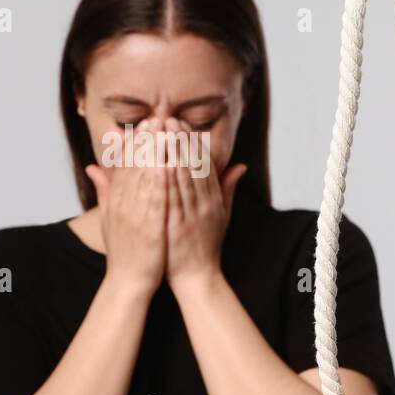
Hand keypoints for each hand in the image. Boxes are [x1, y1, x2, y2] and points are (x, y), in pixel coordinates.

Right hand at [84, 120, 167, 295]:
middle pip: (135, 166)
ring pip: (145, 177)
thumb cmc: (124, 250)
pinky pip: (155, 199)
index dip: (136, 142)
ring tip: (167, 131)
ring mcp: (134, 215)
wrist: (128, 281)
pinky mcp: (147, 227)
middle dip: (148, 140)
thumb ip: (104, 190)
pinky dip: (162, 180)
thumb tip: (92, 167)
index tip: (146, 124)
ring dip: (157, 152)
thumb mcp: (110, 217)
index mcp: (115, 200)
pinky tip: (170, 163)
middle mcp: (122, 204)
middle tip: (158, 117)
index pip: (124, 164)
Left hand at [161, 117, 246, 294]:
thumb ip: (228, 189)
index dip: (189, 141)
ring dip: (168, 152)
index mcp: (213, 199)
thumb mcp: (223, 215)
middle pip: (190, 165)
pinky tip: (153, 162)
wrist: (197, 278)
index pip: (202, 163)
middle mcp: (203, 204)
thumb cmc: (206, 246)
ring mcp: (189, 215)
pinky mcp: (176, 226)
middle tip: (165, 117)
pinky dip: (162, 179)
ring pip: (180, 178)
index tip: (178, 123)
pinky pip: (169, 199)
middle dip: (177, 140)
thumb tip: (241, 165)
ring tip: (157, 131)